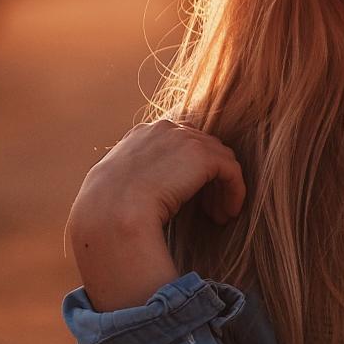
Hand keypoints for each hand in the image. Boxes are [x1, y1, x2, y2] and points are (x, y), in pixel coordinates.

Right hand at [69, 117, 246, 233]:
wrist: (111, 211)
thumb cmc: (109, 211)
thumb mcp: (119, 188)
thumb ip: (138, 182)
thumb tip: (146, 199)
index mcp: (140, 135)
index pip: (177, 144)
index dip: (189, 171)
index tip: (189, 199)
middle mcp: (163, 129)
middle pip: (202, 148)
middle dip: (209, 179)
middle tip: (209, 209)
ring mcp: (183, 138)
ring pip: (219, 160)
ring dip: (222, 188)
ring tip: (221, 214)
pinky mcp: (202, 155)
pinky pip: (230, 171)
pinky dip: (234, 191)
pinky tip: (228, 214)